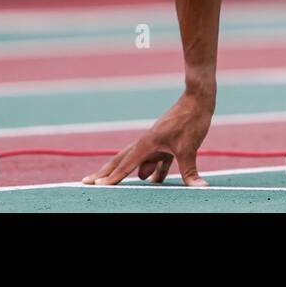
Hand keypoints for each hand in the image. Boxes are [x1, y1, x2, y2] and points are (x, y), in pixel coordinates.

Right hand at [83, 91, 213, 186]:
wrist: (198, 98)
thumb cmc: (191, 119)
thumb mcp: (190, 147)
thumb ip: (189, 171)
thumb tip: (199, 188)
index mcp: (148, 143)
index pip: (126, 164)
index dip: (113, 177)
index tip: (97, 186)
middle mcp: (147, 143)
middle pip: (121, 160)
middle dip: (105, 172)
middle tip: (86, 182)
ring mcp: (156, 142)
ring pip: (135, 160)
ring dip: (125, 171)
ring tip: (110, 184)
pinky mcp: (166, 142)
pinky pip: (154, 160)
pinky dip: (150, 170)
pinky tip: (153, 182)